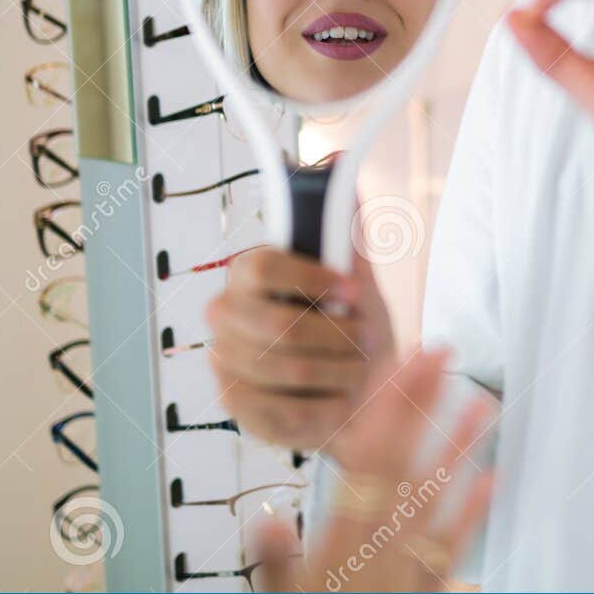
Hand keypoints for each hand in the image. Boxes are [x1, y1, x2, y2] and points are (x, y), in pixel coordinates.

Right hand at [206, 246, 395, 452]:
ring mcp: (224, 359)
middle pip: (279, 325)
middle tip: (368, 340)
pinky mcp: (236, 404)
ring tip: (362, 369)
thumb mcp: (358, 285)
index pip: (264, 266)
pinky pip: (286, 409)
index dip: (312, 279)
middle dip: (336, 336)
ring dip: (339, 371)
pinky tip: (344, 398)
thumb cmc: (350, 328)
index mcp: (248, 271)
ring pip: (288, 369)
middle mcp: (225, 312)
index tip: (354, 293)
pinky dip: (328, 405)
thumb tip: (347, 184)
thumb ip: (350, 242)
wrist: (352, 390)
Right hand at [250, 348, 494, 592]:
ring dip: (456, 446)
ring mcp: (401, 568)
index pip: (356, 457)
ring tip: (481, 401)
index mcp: (331, 540)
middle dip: (419, 404)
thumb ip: (274, 563)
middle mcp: (369, 546)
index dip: (380, 405)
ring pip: (430, 496)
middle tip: (442, 351)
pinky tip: (492, 478)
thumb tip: (266, 520)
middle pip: (396, 461)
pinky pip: (451, 549)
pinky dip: (472, 513)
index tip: (399, 361)